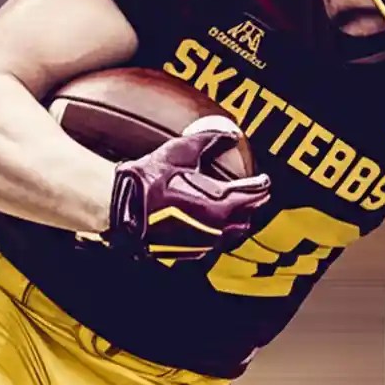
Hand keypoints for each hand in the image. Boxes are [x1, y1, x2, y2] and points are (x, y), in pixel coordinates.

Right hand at [104, 116, 269, 260]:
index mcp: (220, 204)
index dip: (261, 185)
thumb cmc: (148, 181)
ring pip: (231, 234)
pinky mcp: (189, 252)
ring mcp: (203, 243)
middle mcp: (216, 228)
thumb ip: (209, 139)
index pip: (253, 195)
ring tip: (234, 207)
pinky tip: (210, 220)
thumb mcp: (180, 152)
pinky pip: (214, 243)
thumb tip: (231, 133)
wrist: (121, 211)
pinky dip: (218, 231)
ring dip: (236, 220)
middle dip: (252, 204)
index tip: (264, 180)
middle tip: (253, 192)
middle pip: (247, 217)